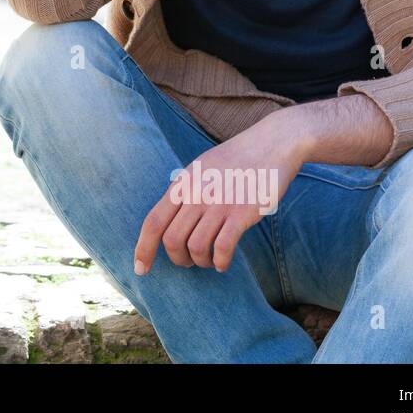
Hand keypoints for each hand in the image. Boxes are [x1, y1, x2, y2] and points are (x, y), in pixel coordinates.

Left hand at [133, 111, 306, 274]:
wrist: (272, 143)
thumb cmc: (236, 159)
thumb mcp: (200, 168)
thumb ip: (184, 191)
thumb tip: (169, 219)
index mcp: (183, 183)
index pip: (153, 221)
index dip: (143, 248)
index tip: (140, 269)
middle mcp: (196, 193)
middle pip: (172, 240)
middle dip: (177, 259)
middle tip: (188, 262)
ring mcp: (219, 203)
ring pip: (196, 247)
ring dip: (200, 262)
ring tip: (210, 261)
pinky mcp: (243, 212)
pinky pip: (223, 247)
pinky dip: (221, 262)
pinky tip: (224, 263)